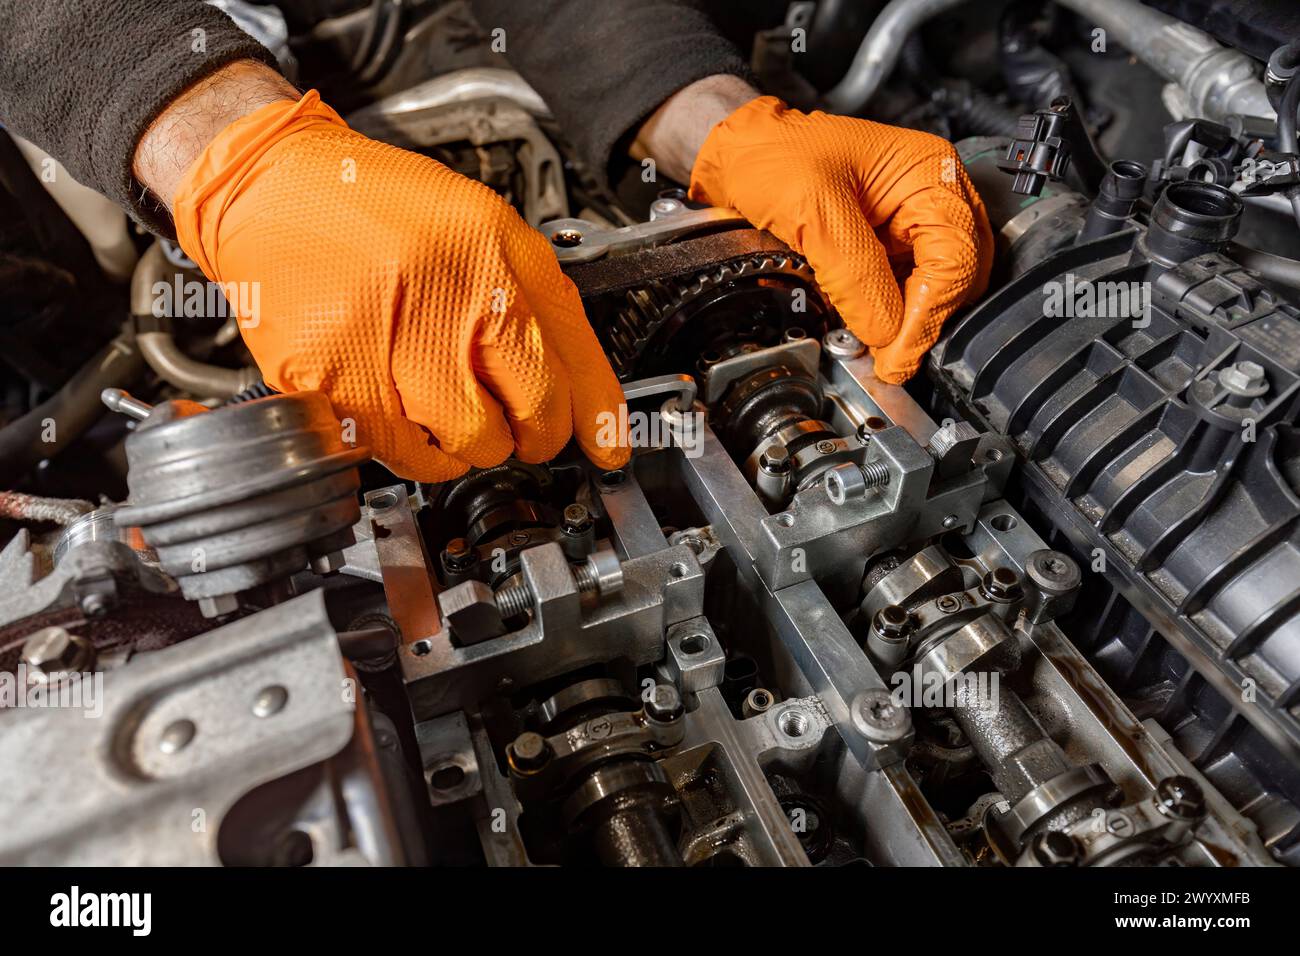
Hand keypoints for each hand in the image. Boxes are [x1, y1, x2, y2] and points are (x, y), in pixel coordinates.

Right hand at [159, 83, 626, 479]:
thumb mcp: (489, 227)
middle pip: (523, 417)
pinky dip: (414, 450)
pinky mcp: (330, 381)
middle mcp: (441, 299)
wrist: (272, 186)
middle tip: (517, 425)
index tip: (605, 450)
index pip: (564, 365)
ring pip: (465, 447)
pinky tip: (409, 413)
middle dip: (530, 435)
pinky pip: (398, 454)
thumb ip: (546, 304)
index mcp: (490, 258)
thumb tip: (588, 397)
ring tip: (453, 410)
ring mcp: (382, 344)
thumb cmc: (382, 206)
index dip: (592, 419)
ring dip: (472, 446)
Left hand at [687, 96, 992, 382]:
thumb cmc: (773, 155)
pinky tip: (868, 330)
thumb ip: (854, 273)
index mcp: (929, 174)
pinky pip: (903, 291)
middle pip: (958, 277)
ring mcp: (911, 225)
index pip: (956, 256)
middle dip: (925, 321)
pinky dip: (891, 316)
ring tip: (875, 350)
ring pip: (933, 290)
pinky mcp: (888, 249)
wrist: (740, 157)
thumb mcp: (811, 208)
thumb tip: (886, 332)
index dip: (929, 313)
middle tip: (889, 360)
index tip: (897, 354)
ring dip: (909, 323)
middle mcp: (931, 198)